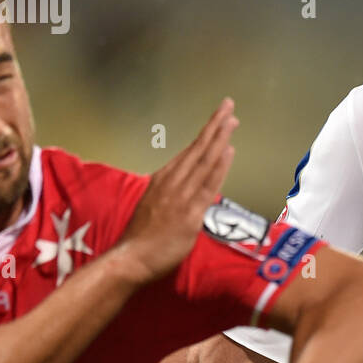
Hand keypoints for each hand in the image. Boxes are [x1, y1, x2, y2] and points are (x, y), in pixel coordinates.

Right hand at [112, 98, 237, 285]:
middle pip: (198, 149)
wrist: (131, 258)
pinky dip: (219, 167)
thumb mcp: (154, 205)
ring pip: (204, 161)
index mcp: (164, 179)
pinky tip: (228, 151)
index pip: (189, 151)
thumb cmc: (142, 237)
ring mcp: (181, 196)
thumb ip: (171, 193)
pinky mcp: (190, 213)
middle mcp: (172, 182)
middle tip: (228, 105)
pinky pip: (208, 185)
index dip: (206, 132)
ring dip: (219, 139)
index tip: (218, 117)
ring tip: (232, 120)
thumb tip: (187, 186)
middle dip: (215, 126)